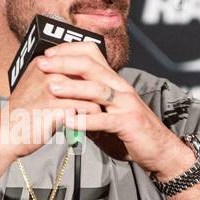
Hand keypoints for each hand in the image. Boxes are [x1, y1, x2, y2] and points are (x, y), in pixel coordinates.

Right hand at [0, 46, 104, 178]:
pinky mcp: (56, 108)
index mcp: (41, 64)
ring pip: (91, 91)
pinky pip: (87, 109)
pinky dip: (93, 117)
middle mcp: (46, 72)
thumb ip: (53, 76)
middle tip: (105, 101)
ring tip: (101, 114)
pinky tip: (93, 125)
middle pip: (87, 74)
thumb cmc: (22, 115)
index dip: (91, 73)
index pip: (78, 59)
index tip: (98, 85)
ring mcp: (51, 89)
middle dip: (98, 88)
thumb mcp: (34, 87)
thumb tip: (77, 74)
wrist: (6, 136)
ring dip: (98, 103)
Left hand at [37, 41, 195, 180]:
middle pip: (90, 66)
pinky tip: (69, 122)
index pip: (91, 54)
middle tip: (42, 64)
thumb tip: (60, 103)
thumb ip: (85, 106)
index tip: (47, 54)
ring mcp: (125, 104)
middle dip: (64, 63)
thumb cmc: (129, 131)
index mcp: (113, 81)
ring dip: (73, 88)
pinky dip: (86, 121)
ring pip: (97, 89)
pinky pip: (105, 120)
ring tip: (51, 88)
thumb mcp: (104, 114)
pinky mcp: (128, 123)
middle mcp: (120, 87)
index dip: (68, 51)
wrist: (158, 149)